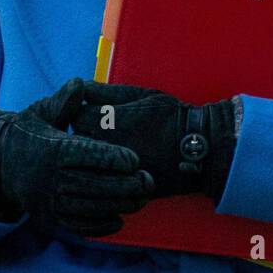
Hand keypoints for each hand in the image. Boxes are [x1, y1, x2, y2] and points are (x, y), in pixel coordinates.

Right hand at [0, 77, 155, 236]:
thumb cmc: (27, 133)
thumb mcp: (40, 112)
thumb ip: (63, 102)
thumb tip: (79, 84)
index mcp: (50, 149)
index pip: (85, 155)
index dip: (112, 158)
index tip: (135, 159)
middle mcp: (48, 178)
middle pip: (92, 185)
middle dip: (124, 185)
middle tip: (148, 181)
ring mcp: (47, 201)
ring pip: (88, 208)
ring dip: (118, 205)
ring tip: (141, 199)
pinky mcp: (48, 218)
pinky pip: (77, 225)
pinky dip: (99, 226)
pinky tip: (119, 220)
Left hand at [70, 81, 237, 200]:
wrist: (198, 148)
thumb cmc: (170, 116)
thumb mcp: (139, 94)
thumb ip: (106, 91)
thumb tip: (80, 85)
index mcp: (106, 121)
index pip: (75, 115)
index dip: (81, 111)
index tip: (91, 112)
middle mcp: (104, 147)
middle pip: (76, 140)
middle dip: (82, 134)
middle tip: (98, 131)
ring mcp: (112, 170)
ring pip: (86, 163)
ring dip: (91, 156)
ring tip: (105, 149)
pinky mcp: (122, 187)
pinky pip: (101, 182)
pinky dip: (102, 175)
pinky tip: (113, 168)